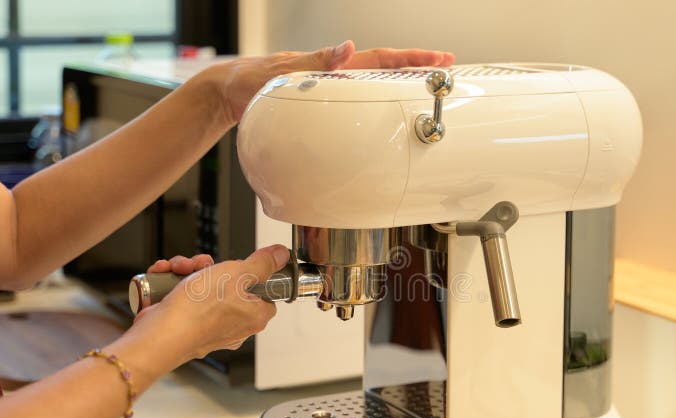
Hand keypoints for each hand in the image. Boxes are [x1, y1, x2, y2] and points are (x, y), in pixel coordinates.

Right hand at [127, 245, 289, 367]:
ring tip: (179, 270)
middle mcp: (234, 324)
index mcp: (254, 316)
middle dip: (209, 267)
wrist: (160, 333)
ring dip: (188, 271)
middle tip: (201, 265)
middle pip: (230, 284)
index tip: (239, 265)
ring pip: (203, 286)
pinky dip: (174, 283)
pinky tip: (165, 276)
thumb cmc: (198, 311)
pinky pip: (185, 296)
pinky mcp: (186, 323)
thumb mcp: (238, 274)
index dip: (251, 274)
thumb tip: (281, 255)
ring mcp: (208, 325)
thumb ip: (262, 263)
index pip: (265, 292)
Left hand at [201, 40, 455, 124]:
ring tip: (425, 90)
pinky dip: (374, 103)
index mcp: (332, 64)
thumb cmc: (250, 82)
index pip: (380, 59)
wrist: (228, 94)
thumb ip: (315, 60)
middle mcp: (335, 74)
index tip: (440, 60)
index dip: (411, 59)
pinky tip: (383, 113)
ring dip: (399, 85)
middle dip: (416, 69)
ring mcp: (329, 88)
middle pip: (384, 69)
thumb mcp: (282, 72)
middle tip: (446, 72)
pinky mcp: (321, 102)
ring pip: (372, 85)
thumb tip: (347, 47)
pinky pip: (355, 101)